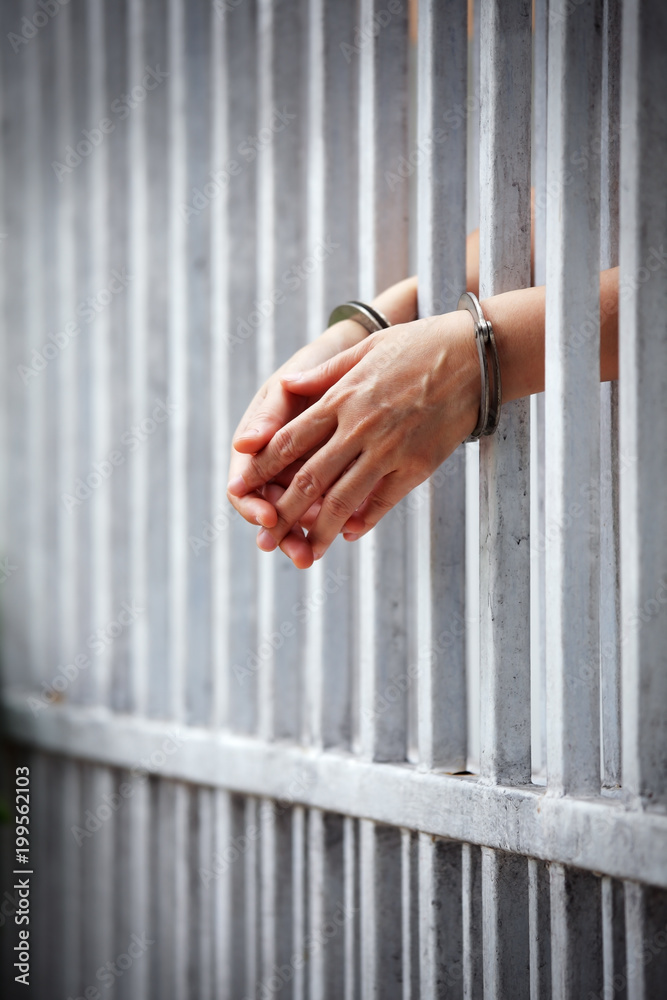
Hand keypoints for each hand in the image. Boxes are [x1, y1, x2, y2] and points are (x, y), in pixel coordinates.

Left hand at [228, 310, 479, 565]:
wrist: (474, 357)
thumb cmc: (417, 347)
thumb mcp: (365, 350)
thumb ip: (323, 374)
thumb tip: (288, 385)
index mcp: (341, 398)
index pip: (288, 441)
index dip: (261, 468)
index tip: (240, 488)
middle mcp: (358, 428)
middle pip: (308, 479)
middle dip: (281, 512)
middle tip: (262, 537)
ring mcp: (388, 450)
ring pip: (342, 499)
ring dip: (318, 529)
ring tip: (302, 551)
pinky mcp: (416, 466)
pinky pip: (383, 501)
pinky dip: (363, 521)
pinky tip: (348, 535)